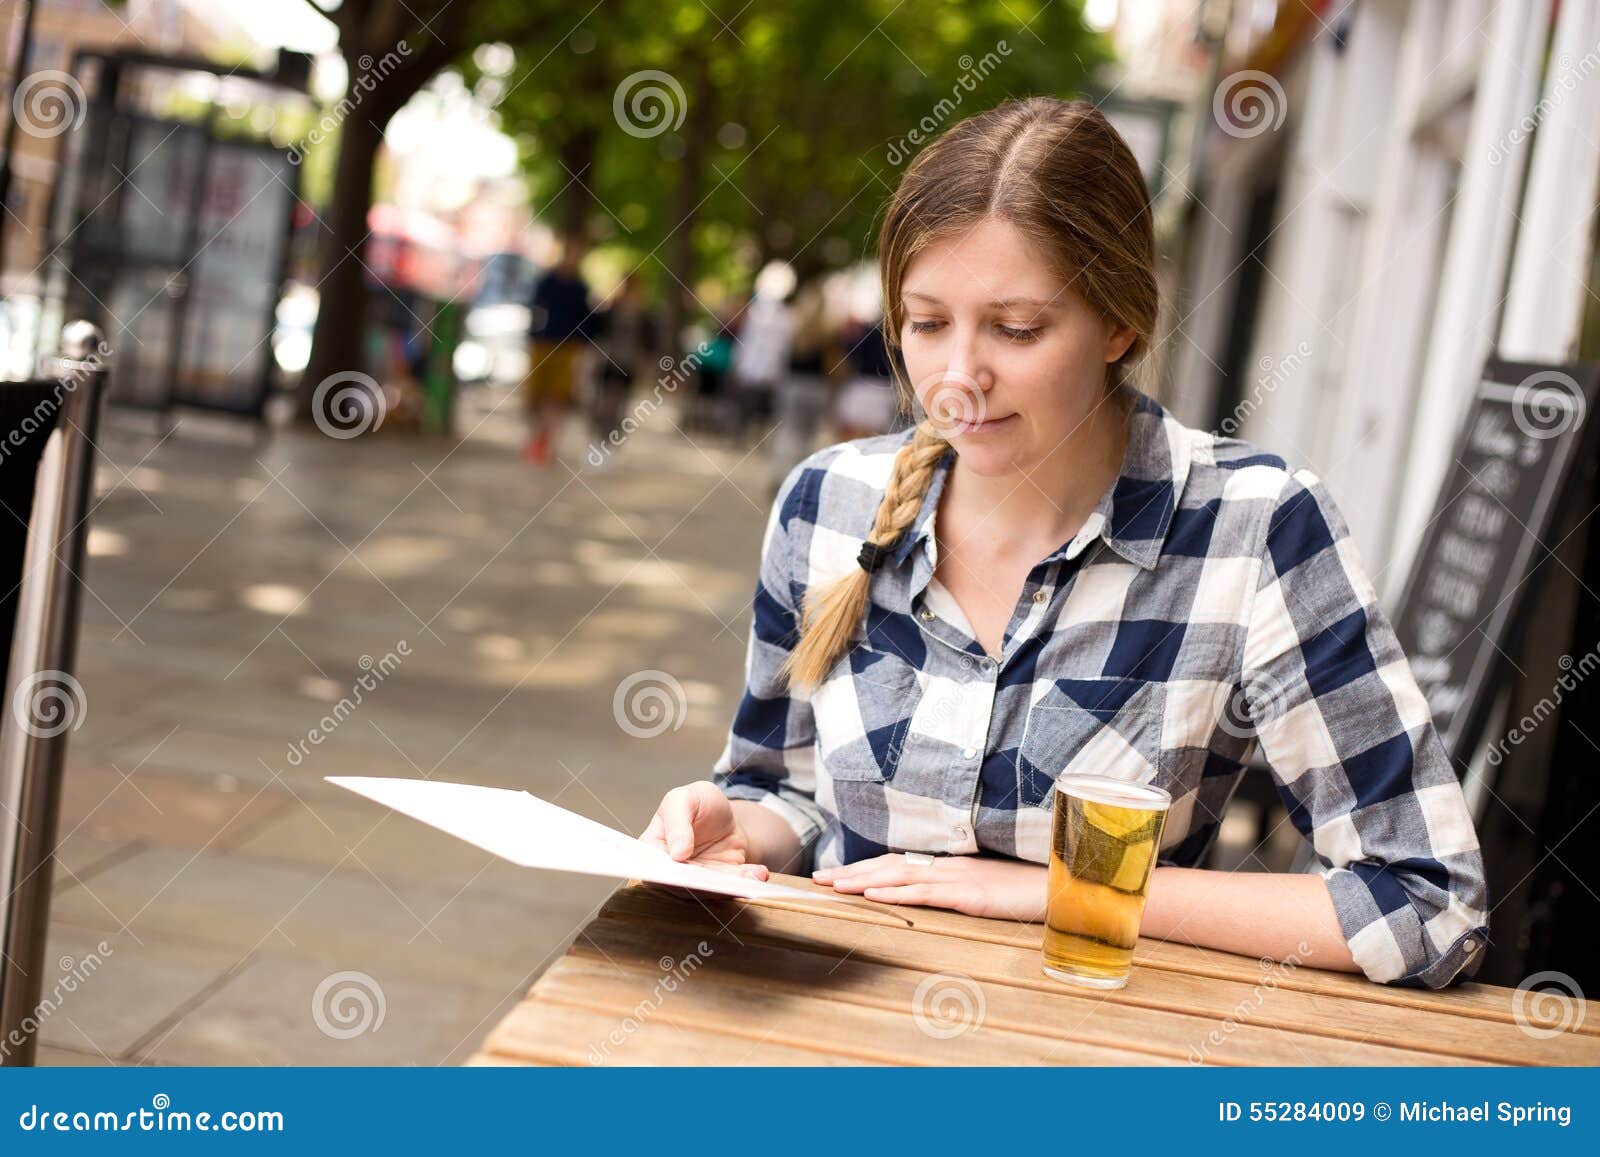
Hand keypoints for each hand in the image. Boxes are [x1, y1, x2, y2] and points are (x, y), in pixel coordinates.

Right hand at [640, 782, 768, 884]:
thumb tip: (677, 854)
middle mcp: (671, 873)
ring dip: (732, 886)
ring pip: (711, 891)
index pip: (651, 870)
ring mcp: (696, 882)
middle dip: (704, 885)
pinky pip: (731, 889)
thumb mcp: (683, 798)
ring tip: (752, 876)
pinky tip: (759, 873)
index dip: (663, 875)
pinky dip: (746, 882)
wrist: (723, 815)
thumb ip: (677, 820)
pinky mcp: (720, 885)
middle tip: (721, 880)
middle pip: (682, 887)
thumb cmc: (696, 803)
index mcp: (652, 851)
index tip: (682, 867)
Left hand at [812, 853, 1047, 920]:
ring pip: (900, 877)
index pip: (898, 864)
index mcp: (951, 866)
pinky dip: (896, 894)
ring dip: (863, 881)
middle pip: (890, 866)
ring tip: (833, 885)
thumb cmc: (1029, 892)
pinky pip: (926, 894)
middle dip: (851, 873)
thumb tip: (935, 899)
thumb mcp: (988, 892)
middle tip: (817, 879)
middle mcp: (949, 867)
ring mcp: (959, 879)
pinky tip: (873, 897)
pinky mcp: (970, 895)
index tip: (835, 876)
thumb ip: (960, 892)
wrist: (1064, 888)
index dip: (865, 868)